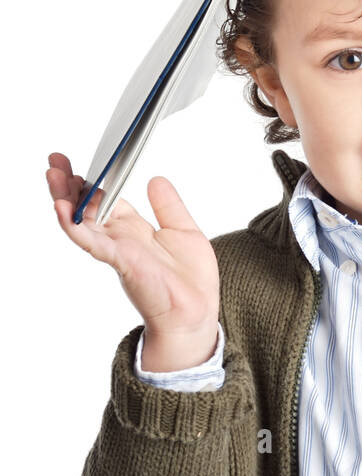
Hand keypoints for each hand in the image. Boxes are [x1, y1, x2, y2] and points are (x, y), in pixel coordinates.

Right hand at [46, 153, 219, 341]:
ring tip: (53, 176)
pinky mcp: (122, 260)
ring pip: (83, 221)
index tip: (76, 162)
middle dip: (69, 185)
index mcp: (134, 229)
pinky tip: (63, 209)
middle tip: (55, 162)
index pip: (106, 199)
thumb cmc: (191, 281)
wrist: (195, 313)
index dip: (92, 180)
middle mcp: (121, 238)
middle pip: (88, 206)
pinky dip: (76, 226)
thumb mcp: (184, 230)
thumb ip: (168, 205)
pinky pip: (93, 241)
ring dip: (65, 198)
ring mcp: (118, 249)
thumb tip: (155, 179)